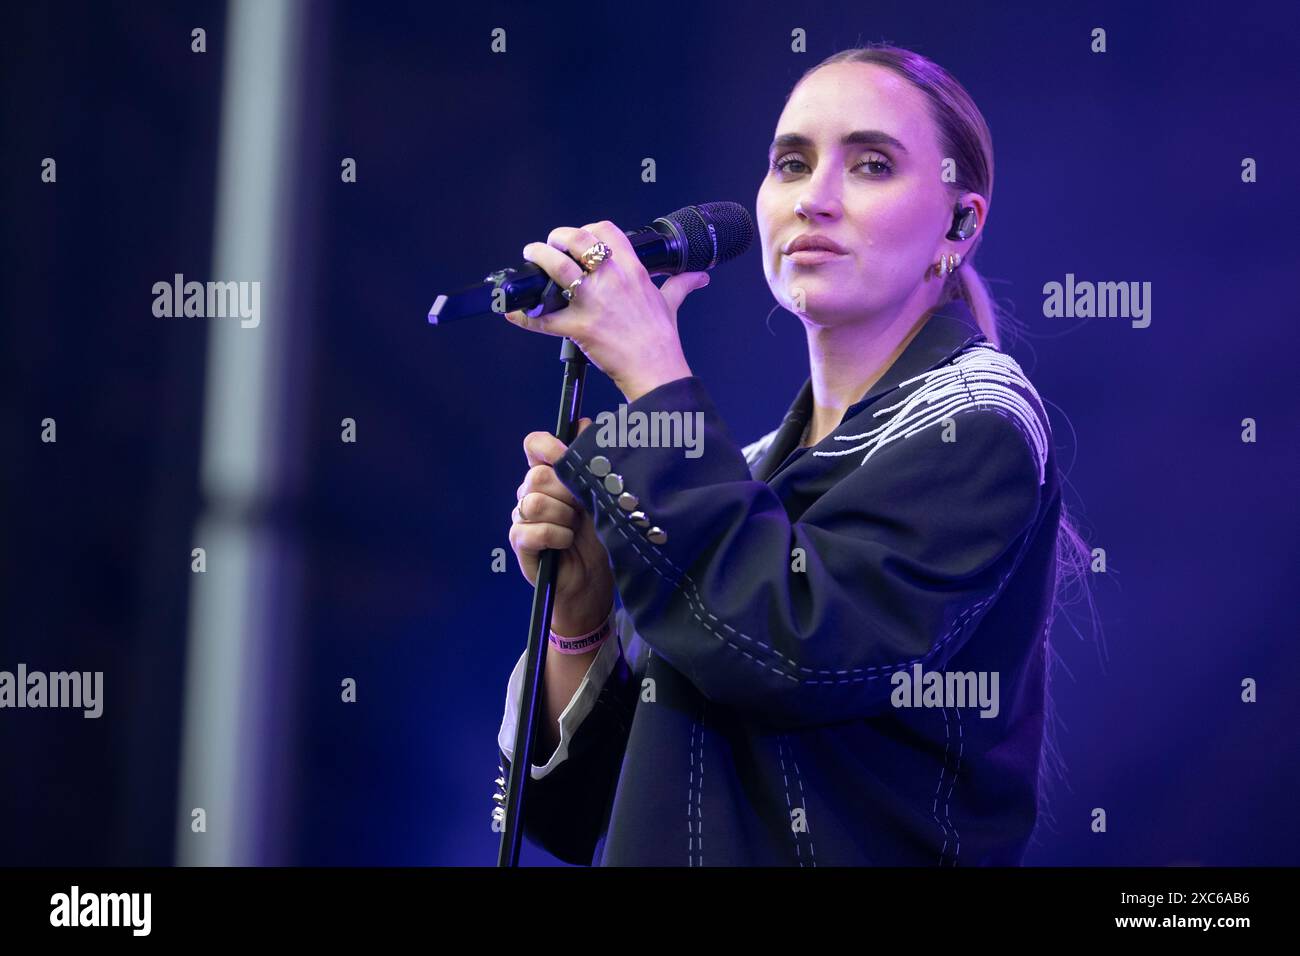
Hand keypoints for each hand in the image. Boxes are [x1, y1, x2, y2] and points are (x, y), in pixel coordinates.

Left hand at [502, 221, 710, 401]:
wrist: (657, 369)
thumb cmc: (662, 339)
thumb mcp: (671, 303)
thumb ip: (681, 285)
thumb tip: (699, 277)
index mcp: (631, 270)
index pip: (605, 231)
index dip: (586, 229)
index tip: (578, 238)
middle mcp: (611, 280)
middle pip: (577, 240)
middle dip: (556, 238)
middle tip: (548, 247)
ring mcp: (593, 302)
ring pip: (556, 268)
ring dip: (538, 260)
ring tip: (531, 260)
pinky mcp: (578, 327)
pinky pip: (543, 318)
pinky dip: (523, 314)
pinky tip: (513, 309)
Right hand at [507, 417, 614, 635]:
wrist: (593, 582)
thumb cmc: (599, 537)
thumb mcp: (602, 496)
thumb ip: (591, 462)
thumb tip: (587, 423)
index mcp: (549, 474)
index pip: (535, 444)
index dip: (549, 446)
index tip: (568, 459)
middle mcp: (531, 491)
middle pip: (537, 475)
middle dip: (566, 493)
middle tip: (583, 510)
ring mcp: (522, 516)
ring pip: (534, 501)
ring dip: (563, 517)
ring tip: (575, 529)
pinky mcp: (519, 541)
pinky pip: (533, 529)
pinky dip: (555, 536)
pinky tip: (566, 543)